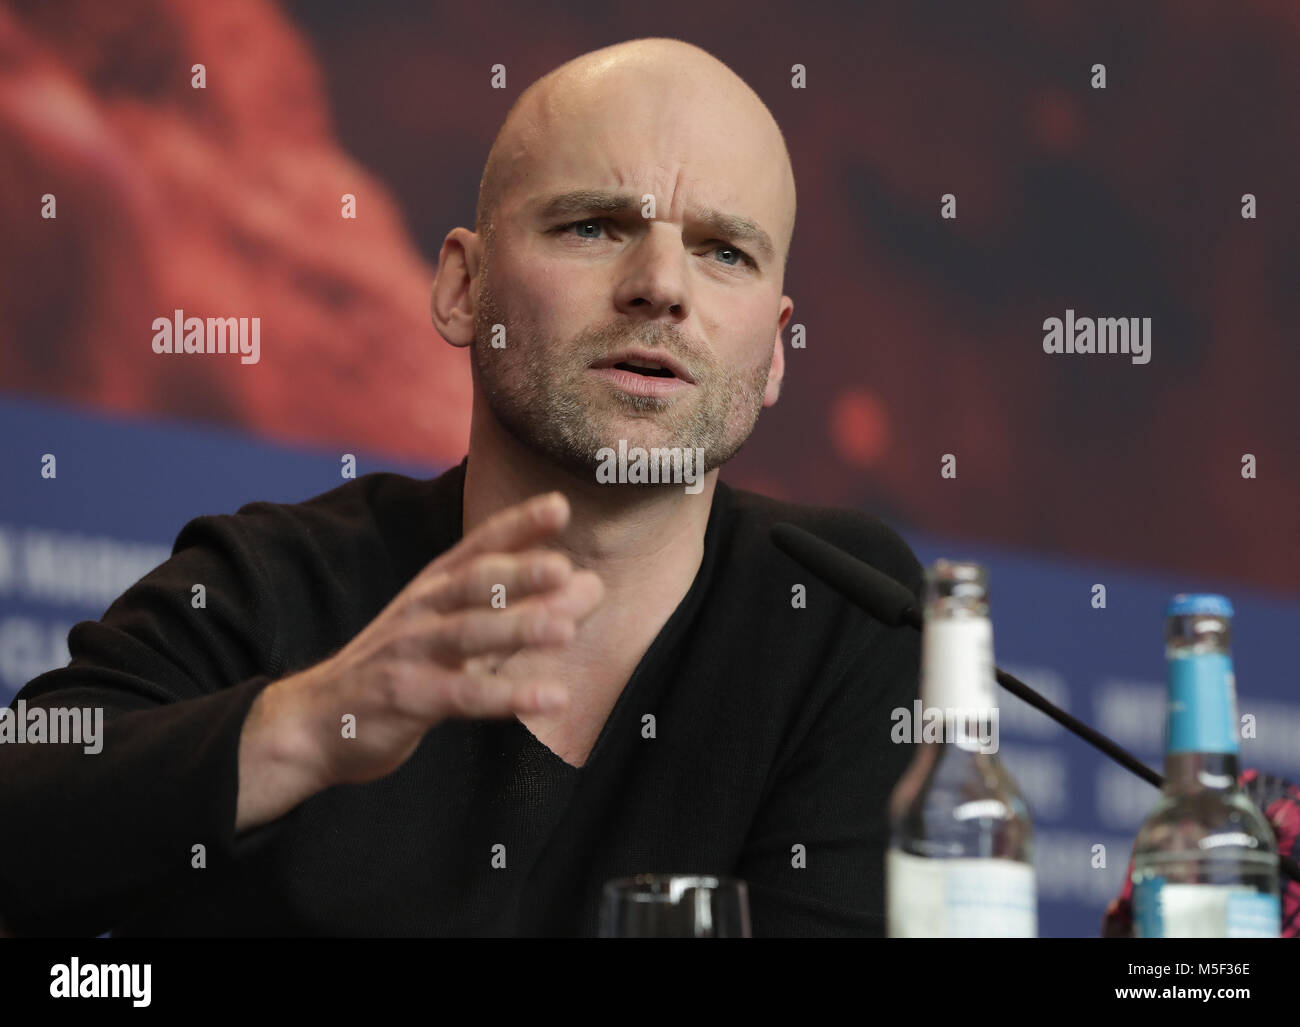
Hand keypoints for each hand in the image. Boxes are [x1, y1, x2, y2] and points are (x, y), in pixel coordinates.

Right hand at [276, 491, 602, 789]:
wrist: (314, 723)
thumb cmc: (402, 670)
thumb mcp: (460, 634)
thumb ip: (521, 611)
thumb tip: (591, 586)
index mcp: (436, 586)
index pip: (480, 546)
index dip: (518, 525)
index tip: (560, 506)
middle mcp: (422, 609)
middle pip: (474, 582)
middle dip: (518, 572)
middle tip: (564, 566)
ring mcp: (410, 651)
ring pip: (467, 634)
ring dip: (517, 628)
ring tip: (566, 629)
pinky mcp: (405, 697)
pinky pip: (463, 696)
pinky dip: (509, 696)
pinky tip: (551, 696)